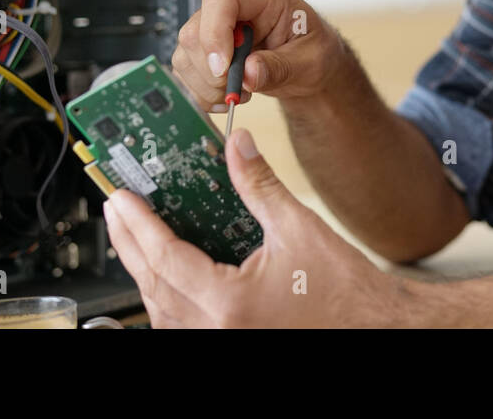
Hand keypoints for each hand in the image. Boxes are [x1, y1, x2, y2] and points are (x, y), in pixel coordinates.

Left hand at [102, 127, 412, 327]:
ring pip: (161, 310)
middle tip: (117, 209)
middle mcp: (215, 331)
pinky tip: (169, 273)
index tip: (121, 198)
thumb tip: (237, 147)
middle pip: (153, 285)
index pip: (165, 257)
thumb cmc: (345, 292)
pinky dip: (168, 296)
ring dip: (146, 271)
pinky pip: (181, 324)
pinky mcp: (228, 345)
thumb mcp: (298, 228)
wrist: (374, 328)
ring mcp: (219, 344)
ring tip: (136, 236)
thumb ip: (259, 185)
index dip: (138, 224)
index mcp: (229, 303)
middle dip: (130, 243)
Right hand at [170, 0, 349, 113]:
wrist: (308, 66)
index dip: (215, 33)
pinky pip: (186, 71)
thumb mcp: (310, 62)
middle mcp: (235, 8)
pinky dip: (201, 92)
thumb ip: (280, 67)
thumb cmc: (314, 53)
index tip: (223, 69)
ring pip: (185, 53)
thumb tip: (248, 73)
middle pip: (195, 30)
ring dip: (207, 85)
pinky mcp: (206, 50)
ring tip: (239, 93)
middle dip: (212, 70)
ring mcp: (216, 28)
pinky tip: (226, 97)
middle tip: (238, 88)